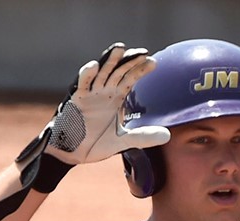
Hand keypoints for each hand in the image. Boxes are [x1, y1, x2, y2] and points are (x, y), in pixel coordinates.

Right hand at [18, 42, 169, 166]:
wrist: (71, 153)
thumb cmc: (94, 143)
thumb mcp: (122, 141)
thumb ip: (142, 136)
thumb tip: (168, 135)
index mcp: (115, 98)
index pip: (130, 79)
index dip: (140, 70)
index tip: (154, 62)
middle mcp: (103, 92)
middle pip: (118, 71)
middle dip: (130, 62)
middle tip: (143, 52)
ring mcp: (90, 95)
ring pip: (101, 73)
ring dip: (109, 61)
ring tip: (120, 48)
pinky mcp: (76, 100)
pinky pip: (81, 85)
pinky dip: (87, 75)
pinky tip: (94, 66)